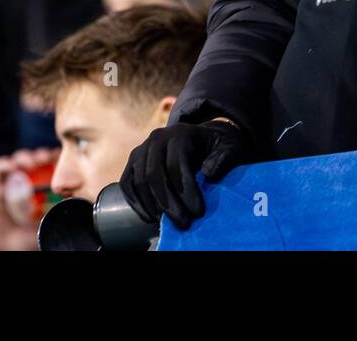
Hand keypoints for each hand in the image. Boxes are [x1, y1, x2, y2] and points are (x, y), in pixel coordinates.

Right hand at [0, 148, 59, 250]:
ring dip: (26, 157)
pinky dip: (5, 164)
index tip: (64, 158)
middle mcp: (29, 180)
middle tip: (47, 158)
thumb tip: (71, 208)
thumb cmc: (26, 236)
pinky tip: (12, 168)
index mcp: (44, 187)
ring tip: (32, 164)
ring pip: (19, 159)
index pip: (52, 165)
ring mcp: (12, 180)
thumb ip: (56, 216)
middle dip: (42, 155)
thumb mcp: (45, 226)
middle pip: (36, 158)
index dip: (58, 158)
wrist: (1, 245)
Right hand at [119, 119, 249, 228]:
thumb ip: (223, 158)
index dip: (186, 191)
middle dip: (168, 203)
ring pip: (139, 181)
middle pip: (154, 174)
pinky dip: (136, 202)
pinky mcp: (133, 162)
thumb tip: (208, 174)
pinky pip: (127, 183)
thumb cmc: (216, 146)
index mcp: (180, 133)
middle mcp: (157, 138)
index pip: (176, 164)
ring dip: (152, 206)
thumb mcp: (229, 148)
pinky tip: (149, 217)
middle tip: (183, 222)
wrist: (201, 138)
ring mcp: (142, 149)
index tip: (198, 212)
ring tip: (167, 223)